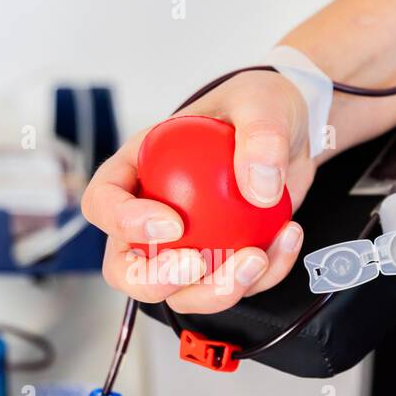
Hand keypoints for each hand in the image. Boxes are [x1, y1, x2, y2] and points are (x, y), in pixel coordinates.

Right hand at [81, 70, 314, 313]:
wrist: (291, 133)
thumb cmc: (256, 109)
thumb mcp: (260, 103)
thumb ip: (260, 136)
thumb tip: (258, 188)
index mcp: (139, 168)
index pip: (104, 202)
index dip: (125, 222)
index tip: (173, 223)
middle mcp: (151, 213)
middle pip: (126, 267)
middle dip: (155, 280)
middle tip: (197, 265)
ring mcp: (185, 244)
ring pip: (179, 291)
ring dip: (215, 291)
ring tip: (258, 259)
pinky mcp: (221, 261)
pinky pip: (230, 285)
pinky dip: (262, 276)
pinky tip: (287, 241)